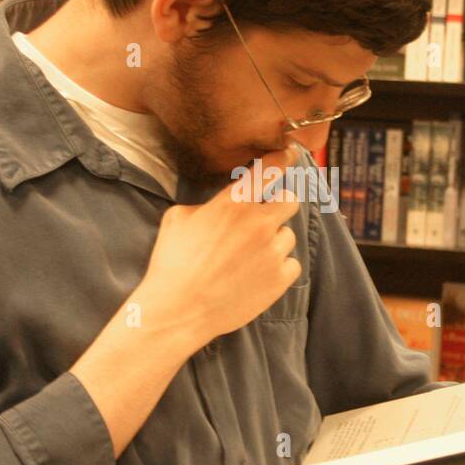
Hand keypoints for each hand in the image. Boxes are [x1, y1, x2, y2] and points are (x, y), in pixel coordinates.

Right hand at [132, 146, 302, 348]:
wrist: (179, 309)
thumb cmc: (172, 263)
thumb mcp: (177, 218)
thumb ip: (206, 205)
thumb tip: (218, 205)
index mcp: (234, 204)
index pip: (268, 170)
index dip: (281, 159)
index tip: (288, 155)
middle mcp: (259, 223)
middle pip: (290, 200)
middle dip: (279, 205)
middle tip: (263, 217)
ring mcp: (273, 252)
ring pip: (289, 235)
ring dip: (275, 241)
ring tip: (250, 256)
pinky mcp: (280, 279)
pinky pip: (292, 264)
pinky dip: (279, 268)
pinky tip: (257, 274)